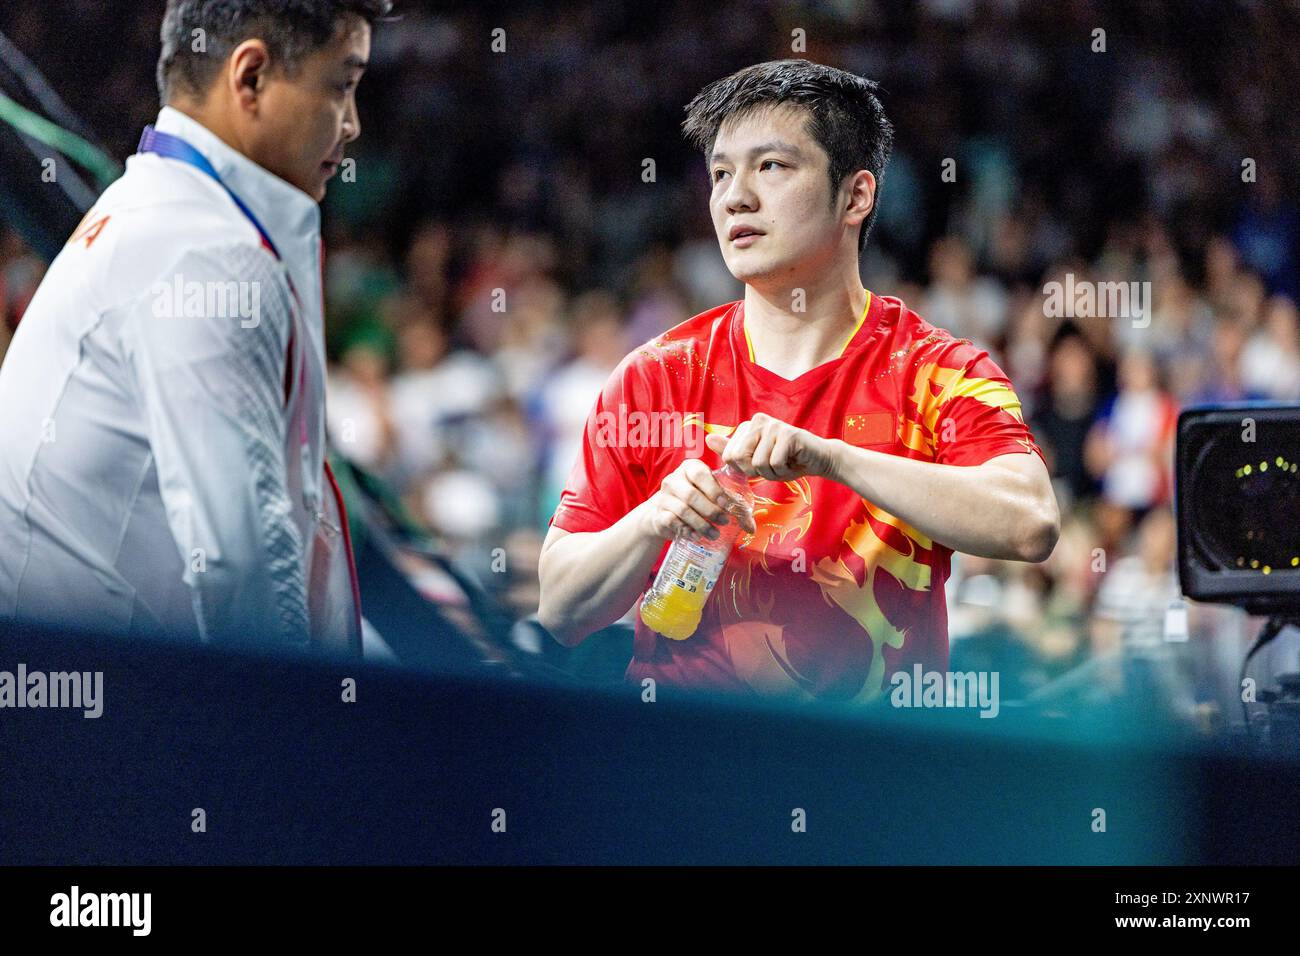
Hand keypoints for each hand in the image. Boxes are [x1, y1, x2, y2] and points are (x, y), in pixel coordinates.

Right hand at [642, 456, 757, 541]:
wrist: (665, 514)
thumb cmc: (695, 500)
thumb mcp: (711, 494)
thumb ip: (731, 504)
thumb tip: (751, 528)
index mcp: (689, 468)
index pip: (700, 474)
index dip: (714, 489)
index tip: (726, 504)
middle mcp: (673, 479)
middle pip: (692, 495)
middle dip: (711, 510)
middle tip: (725, 522)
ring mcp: (663, 497)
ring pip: (683, 510)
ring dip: (701, 524)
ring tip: (714, 534)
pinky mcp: (658, 514)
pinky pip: (672, 522)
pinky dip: (687, 530)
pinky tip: (696, 536)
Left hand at [705, 413, 838, 482]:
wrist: (819, 459)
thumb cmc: (786, 461)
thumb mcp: (755, 459)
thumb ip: (732, 450)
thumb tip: (708, 439)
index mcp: (748, 426)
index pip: (730, 456)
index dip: (745, 469)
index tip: (762, 464)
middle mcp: (758, 421)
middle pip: (740, 458)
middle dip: (756, 472)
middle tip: (773, 465)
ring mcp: (773, 425)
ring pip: (758, 464)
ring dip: (773, 473)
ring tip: (785, 463)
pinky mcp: (789, 434)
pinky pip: (774, 464)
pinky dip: (784, 471)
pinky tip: (793, 461)